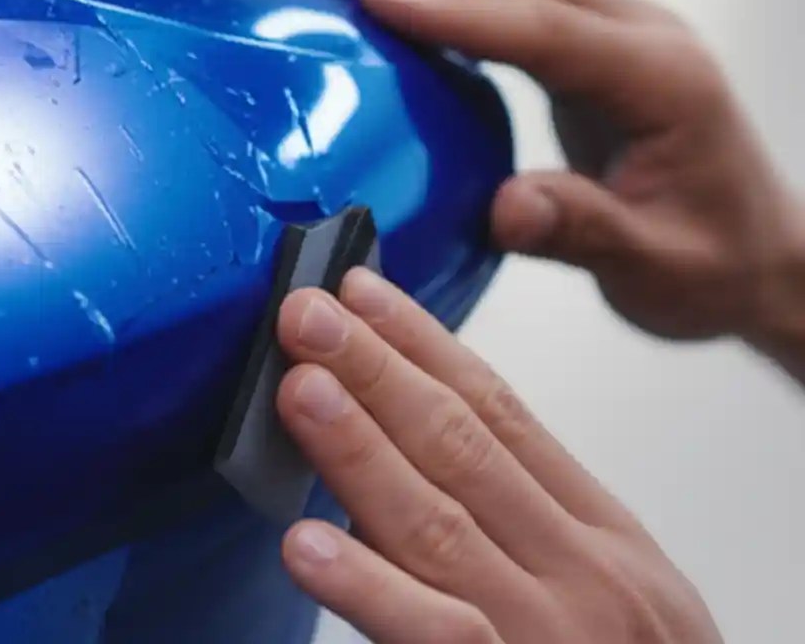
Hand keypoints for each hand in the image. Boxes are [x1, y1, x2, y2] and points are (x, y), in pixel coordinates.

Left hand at [273, 268, 721, 642]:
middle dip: (376, 371)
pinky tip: (304, 545)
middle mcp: (579, 570)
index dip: (423, 345)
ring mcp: (546, 633)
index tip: (364, 292)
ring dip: (359, 452)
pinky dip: (366, 587)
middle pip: (461, 446)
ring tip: (300, 391)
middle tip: (307, 312)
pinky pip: (431, 634)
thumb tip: (403, 445)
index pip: (500, 410)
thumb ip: (519, 517)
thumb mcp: (602, 584)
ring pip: (437, 524)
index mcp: (599, 530)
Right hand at [305, 0, 804, 342]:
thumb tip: (505, 208)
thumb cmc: (713, 264)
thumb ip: (584, 233)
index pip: (546, 26)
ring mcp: (614, 31)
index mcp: (660, 81)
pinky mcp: (587, 45)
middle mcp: (640, 35)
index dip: (457, 11)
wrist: (756, 256)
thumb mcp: (656, 268)